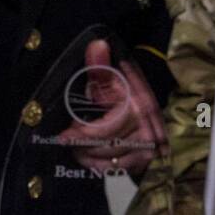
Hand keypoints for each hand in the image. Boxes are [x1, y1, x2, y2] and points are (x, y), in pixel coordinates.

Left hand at [56, 40, 168, 180]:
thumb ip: (102, 67)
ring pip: (110, 160)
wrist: (151, 112)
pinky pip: (116, 170)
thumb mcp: (115, 79)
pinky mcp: (145, 162)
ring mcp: (148, 149)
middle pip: (107, 147)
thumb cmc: (127, 94)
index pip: (107, 129)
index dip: (82, 135)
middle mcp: (147, 131)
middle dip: (82, 145)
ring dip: (88, 156)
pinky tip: (87, 159)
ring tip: (75, 148)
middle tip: (66, 140)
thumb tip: (97, 44)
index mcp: (139, 107)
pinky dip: (98, 166)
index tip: (63, 136)